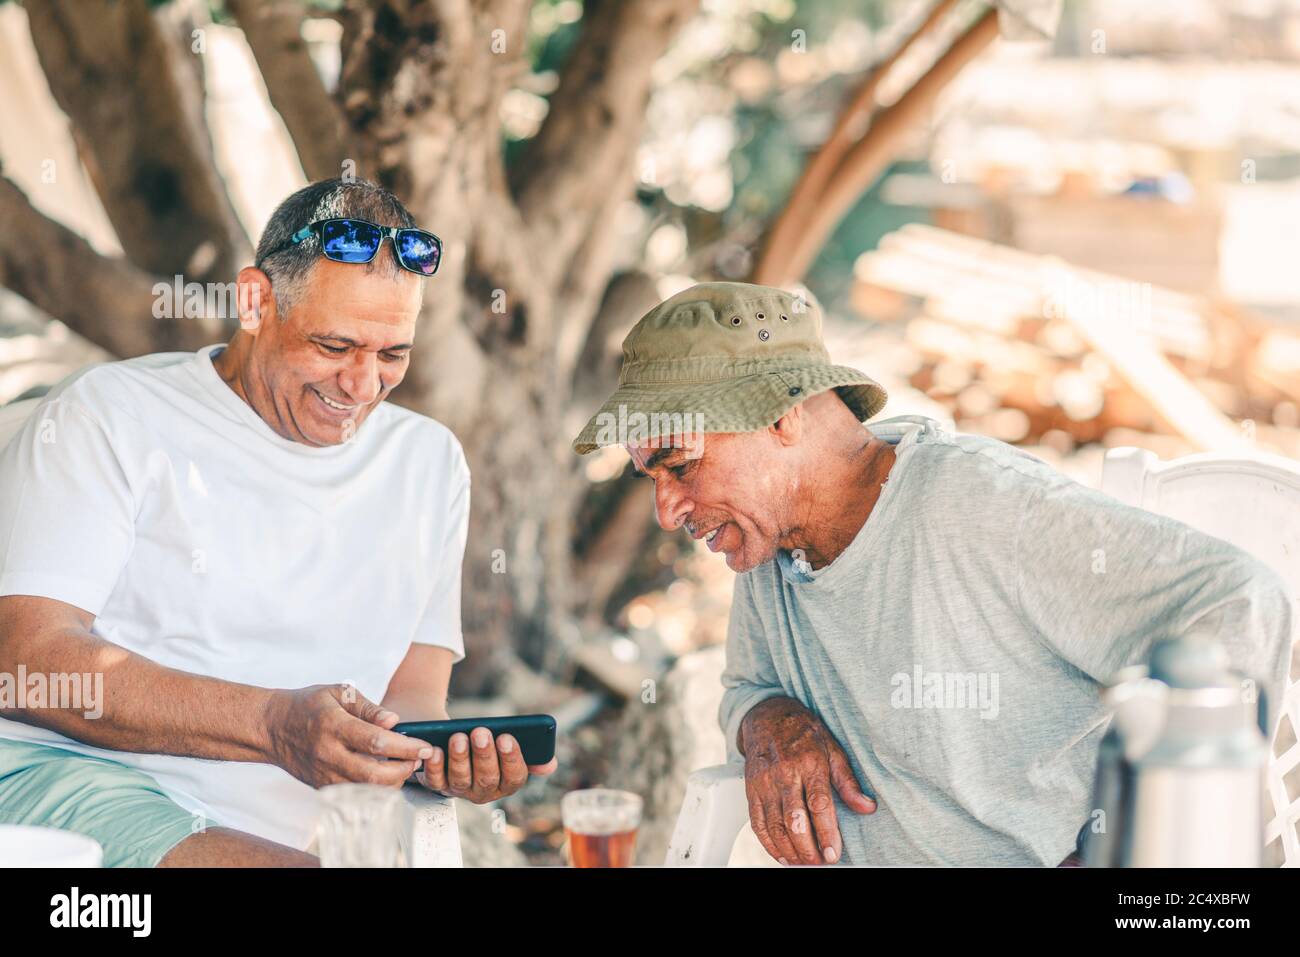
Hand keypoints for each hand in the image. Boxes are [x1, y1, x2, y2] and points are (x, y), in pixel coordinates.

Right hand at [263, 684, 432, 788]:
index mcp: (333, 727)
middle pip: (374, 774)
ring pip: (367, 790)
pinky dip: (376, 788)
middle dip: (404, 769)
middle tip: (419, 759)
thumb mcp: (338, 693)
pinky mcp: (321, 787)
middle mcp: (328, 755)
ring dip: (393, 782)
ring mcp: (323, 775)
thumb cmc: (309, 705)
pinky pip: (355, 794)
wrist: (271, 728)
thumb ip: (368, 708)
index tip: (425, 747)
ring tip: (406, 765)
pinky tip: (386, 774)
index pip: (376, 742)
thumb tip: (394, 721)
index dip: (405, 747)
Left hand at [417, 726, 557, 803]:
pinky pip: (435, 779)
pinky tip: (435, 750)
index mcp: (506, 783)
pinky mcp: (437, 784)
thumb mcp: (507, 748)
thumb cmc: (486, 743)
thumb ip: (530, 755)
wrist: (452, 738)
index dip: (511, 758)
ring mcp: (460, 789)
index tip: (507, 737)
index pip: (514, 777)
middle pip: (487, 778)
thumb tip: (550, 764)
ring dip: (460, 758)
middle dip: (484, 755)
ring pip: (461, 778)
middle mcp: (484, 791)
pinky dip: (433, 766)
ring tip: (459, 737)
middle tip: (481, 732)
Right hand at [739, 696, 875, 864]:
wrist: (768, 716)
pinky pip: (757, 822)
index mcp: (809, 763)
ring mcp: (764, 782)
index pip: (819, 804)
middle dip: (807, 848)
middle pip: (794, 819)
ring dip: (789, 850)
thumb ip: (848, 782)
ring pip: (774, 825)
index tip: (833, 854)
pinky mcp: (751, 789)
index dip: (827, 832)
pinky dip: (768, 844)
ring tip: (803, 863)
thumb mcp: (832, 750)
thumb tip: (867, 807)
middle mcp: (784, 773)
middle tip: (819, 862)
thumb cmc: (804, 733)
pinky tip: (781, 855)